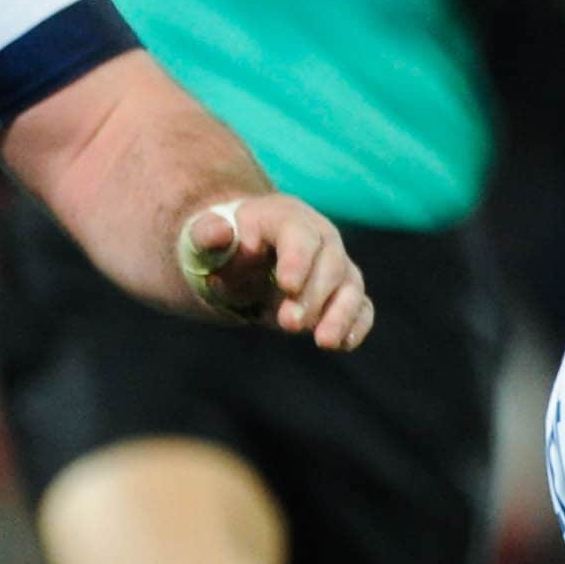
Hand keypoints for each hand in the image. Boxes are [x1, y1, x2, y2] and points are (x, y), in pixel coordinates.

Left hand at [179, 194, 375, 349]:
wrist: (239, 259)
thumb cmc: (222, 247)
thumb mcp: (204, 238)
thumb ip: (207, 234)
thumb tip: (219, 233)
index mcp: (285, 218)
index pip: (299, 234)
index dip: (298, 259)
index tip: (287, 286)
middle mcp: (320, 238)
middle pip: (330, 262)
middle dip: (313, 296)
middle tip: (288, 325)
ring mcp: (335, 266)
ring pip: (351, 285)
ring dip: (341, 314)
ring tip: (324, 341)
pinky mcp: (340, 294)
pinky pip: (360, 307)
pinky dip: (356, 325)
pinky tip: (342, 344)